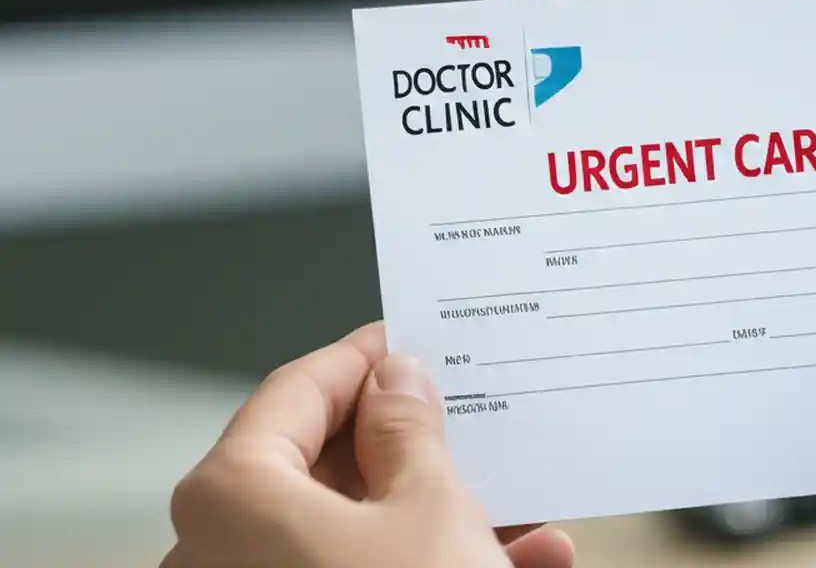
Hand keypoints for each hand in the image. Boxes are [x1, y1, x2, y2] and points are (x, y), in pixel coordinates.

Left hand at [162, 323, 573, 567]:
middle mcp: (223, 550)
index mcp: (234, 496)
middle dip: (415, 443)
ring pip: (356, 532)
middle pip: (324, 465)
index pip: (296, 390)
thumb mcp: (429, 507)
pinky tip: (522, 561)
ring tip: (520, 497)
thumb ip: (409, 426)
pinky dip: (436, 564)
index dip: (362, 358)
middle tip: (466, 413)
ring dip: (444, 513)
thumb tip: (399, 379)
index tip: (409, 339)